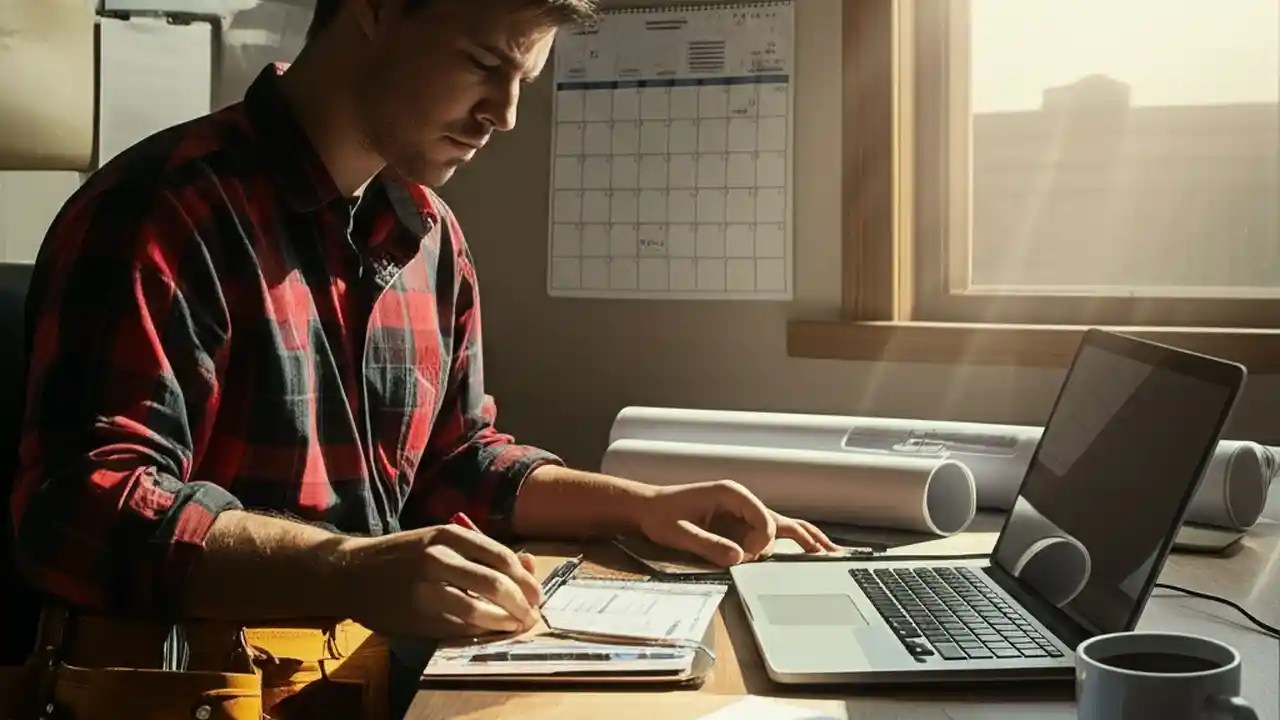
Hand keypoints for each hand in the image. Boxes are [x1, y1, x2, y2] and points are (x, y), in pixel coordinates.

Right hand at [336, 525, 542, 637]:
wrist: (352, 572)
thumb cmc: (404, 555)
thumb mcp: (441, 542)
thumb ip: (482, 552)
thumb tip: (529, 564)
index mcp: (448, 535)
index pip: (502, 557)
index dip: (526, 578)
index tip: (537, 593)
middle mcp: (438, 558)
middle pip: (496, 583)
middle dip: (522, 602)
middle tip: (532, 614)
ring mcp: (425, 588)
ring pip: (478, 608)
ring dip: (505, 621)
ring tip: (517, 625)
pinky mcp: (417, 615)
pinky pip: (458, 626)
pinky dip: (480, 630)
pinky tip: (490, 631)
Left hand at [637, 480, 840, 566]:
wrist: (647, 508)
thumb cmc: (660, 514)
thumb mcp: (679, 531)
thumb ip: (707, 544)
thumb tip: (738, 557)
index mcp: (731, 494)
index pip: (763, 518)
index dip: (761, 541)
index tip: (747, 558)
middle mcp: (743, 501)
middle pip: (782, 521)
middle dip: (804, 539)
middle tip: (830, 556)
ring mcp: (744, 514)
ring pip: (784, 527)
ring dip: (807, 541)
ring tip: (832, 555)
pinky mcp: (741, 526)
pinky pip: (771, 535)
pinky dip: (792, 544)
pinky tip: (808, 554)